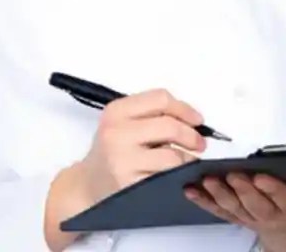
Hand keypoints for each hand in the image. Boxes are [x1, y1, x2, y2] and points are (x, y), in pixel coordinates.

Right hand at [75, 89, 206, 204]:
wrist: (86, 186)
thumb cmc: (112, 152)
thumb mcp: (123, 123)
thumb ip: (153, 115)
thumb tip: (194, 120)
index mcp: (116, 111)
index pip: (161, 99)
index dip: (185, 109)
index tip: (197, 120)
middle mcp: (116, 133)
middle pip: (170, 126)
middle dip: (192, 135)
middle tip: (199, 144)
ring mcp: (122, 160)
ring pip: (172, 155)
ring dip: (187, 159)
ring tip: (185, 162)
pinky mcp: (129, 185)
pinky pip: (166, 178)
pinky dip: (177, 177)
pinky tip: (175, 177)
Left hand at [185, 171, 285, 250]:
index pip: (283, 197)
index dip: (271, 188)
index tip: (260, 175)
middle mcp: (272, 215)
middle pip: (254, 203)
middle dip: (241, 189)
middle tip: (230, 174)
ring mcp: (252, 218)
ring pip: (234, 208)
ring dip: (218, 195)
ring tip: (206, 180)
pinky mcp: (238, 217)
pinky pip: (219, 211)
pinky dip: (204, 202)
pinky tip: (190, 190)